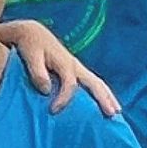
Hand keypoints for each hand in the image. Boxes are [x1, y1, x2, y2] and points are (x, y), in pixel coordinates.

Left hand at [1, 19, 119, 115]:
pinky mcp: (75, 70)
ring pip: (97, 82)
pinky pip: (92, 82)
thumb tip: (46, 90)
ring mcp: (77, 67)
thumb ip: (37, 73)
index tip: (53, 111)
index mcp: (65, 62)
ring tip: (117, 112)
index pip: (70, 84)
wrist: (32, 32)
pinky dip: (101, 93)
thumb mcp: (30, 57)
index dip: (63, 99)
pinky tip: (105, 104)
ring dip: (108, 97)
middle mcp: (75, 65)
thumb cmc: (29, 45)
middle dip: (104, 98)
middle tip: (113, 115)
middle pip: (95, 82)